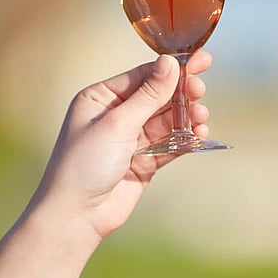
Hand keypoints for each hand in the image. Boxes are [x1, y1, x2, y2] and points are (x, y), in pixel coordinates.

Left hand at [34, 52, 211, 238]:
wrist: (77, 215)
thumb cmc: (84, 165)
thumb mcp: (117, 124)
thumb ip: (148, 94)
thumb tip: (170, 63)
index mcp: (101, 98)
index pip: (142, 75)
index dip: (172, 68)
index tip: (201, 62)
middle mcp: (116, 115)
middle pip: (158, 96)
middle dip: (182, 93)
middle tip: (199, 92)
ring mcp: (131, 139)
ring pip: (168, 120)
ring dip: (187, 117)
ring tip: (201, 118)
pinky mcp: (144, 161)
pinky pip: (170, 144)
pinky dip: (186, 139)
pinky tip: (199, 136)